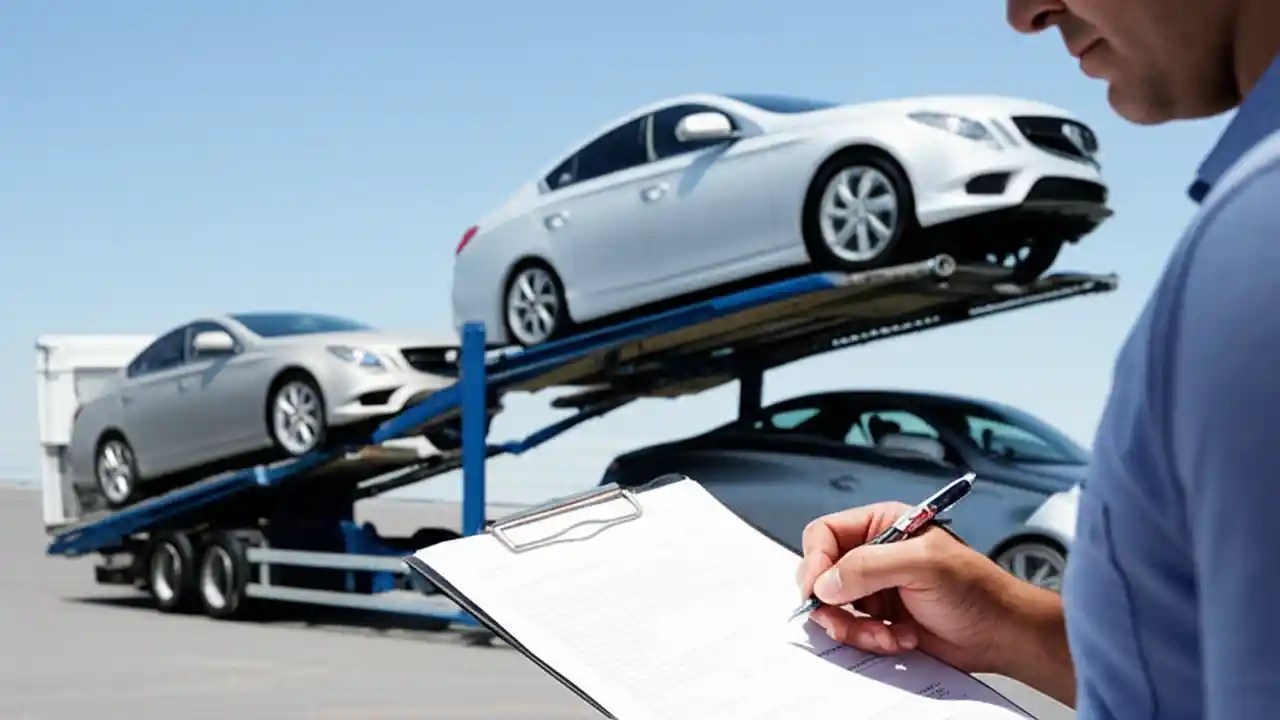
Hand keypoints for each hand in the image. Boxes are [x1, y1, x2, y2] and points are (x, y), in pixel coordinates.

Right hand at [796, 502, 1074, 705]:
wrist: (1002, 634)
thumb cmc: (975, 589)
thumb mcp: (922, 565)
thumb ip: (868, 567)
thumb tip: (824, 584)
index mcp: (881, 525)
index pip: (824, 534)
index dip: (814, 561)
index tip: (816, 590)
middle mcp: (872, 553)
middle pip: (822, 574)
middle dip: (832, 604)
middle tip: (846, 623)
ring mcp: (875, 588)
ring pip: (833, 608)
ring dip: (854, 628)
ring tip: (886, 635)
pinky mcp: (880, 619)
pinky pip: (852, 631)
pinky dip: (870, 641)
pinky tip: (901, 639)